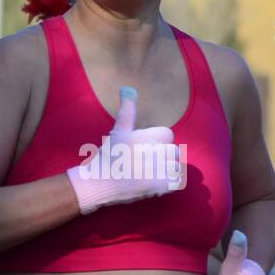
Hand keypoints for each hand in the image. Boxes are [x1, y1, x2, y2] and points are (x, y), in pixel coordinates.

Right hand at [66, 86, 184, 214]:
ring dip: (166, 171)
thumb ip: (128, 110)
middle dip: (162, 157)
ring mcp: (156, 170)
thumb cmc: (108, 155)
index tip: (144, 150)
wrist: (98, 184)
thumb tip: (128, 88)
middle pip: (173, 151)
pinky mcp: (158, 186)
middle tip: (145, 164)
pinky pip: (176, 182)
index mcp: (145, 137)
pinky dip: (169, 183)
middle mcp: (152, 152)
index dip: (157, 143)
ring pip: (175, 167)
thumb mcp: (118, 131)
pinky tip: (156, 183)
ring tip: (150, 174)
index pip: (168, 135)